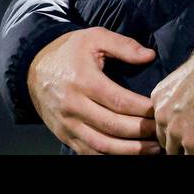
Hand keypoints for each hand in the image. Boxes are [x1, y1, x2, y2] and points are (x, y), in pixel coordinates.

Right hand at [28, 27, 161, 154]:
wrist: (33, 66)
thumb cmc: (69, 51)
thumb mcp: (94, 37)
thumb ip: (123, 45)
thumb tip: (149, 56)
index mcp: (84, 80)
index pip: (119, 102)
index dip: (143, 109)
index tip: (160, 110)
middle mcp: (74, 105)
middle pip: (113, 126)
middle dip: (141, 132)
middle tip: (161, 131)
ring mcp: (68, 123)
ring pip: (102, 145)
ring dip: (130, 150)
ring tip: (153, 148)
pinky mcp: (64, 135)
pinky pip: (89, 152)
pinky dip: (111, 156)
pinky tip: (130, 153)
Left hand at [150, 24, 193, 154]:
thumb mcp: (182, 80)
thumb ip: (178, 97)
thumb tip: (189, 106)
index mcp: (157, 98)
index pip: (160, 123)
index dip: (173, 129)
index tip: (185, 130)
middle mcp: (161, 115)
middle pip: (164, 140)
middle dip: (177, 143)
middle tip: (193, 140)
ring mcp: (175, 131)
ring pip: (175, 152)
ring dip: (188, 151)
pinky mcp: (193, 142)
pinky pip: (193, 157)